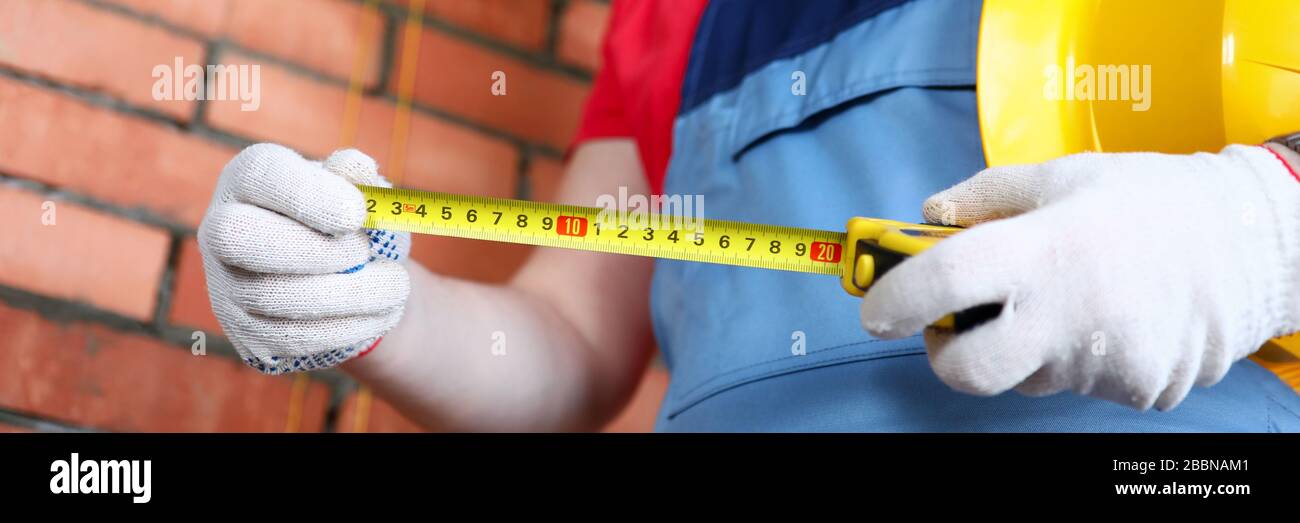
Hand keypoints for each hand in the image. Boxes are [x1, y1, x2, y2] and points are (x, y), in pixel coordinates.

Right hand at [198, 144, 410, 373]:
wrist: (353, 283)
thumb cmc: (353, 226)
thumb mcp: (361, 196)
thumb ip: (359, 180)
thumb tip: (355, 166)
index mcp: (250, 180)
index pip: (259, 174)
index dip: (307, 194)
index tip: (356, 213)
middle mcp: (221, 229)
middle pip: (238, 236)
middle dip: (314, 249)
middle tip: (364, 252)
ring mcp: (226, 286)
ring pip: (272, 295)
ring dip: (348, 293)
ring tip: (396, 285)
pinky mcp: (246, 333)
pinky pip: (291, 337)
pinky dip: (345, 326)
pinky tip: (380, 314)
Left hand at [860, 145, 1299, 409]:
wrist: (1250, 245)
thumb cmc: (1148, 201)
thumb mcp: (1062, 177)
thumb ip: (984, 196)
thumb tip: (927, 215)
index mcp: (1045, 250)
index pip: (945, 282)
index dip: (896, 300)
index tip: (875, 310)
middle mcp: (1069, 315)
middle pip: (966, 372)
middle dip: (944, 351)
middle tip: (953, 321)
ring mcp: (1103, 362)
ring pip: (1022, 375)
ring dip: (1019, 346)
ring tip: (1064, 298)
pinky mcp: (1133, 390)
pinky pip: (1070, 383)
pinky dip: (1069, 358)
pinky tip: (1102, 318)